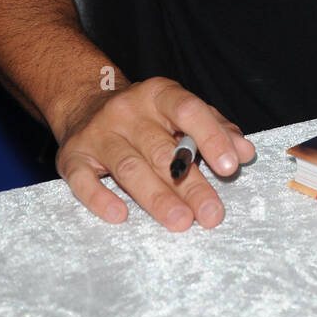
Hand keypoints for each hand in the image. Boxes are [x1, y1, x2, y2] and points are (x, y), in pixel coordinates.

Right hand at [55, 76, 255, 229]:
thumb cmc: (146, 116)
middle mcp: (127, 110)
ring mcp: (98, 133)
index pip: (188, 109)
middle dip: (190, 185)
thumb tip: (245, 152)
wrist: (84, 102)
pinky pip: (83, 180)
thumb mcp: (180, 111)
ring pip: (129, 168)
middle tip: (211, 213)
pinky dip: (100, 198)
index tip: (230, 167)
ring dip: (156, 197)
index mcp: (159, 94)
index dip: (211, 136)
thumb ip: (214, 128)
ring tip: (181, 221)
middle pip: (161, 150)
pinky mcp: (72, 156)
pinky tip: (120, 216)